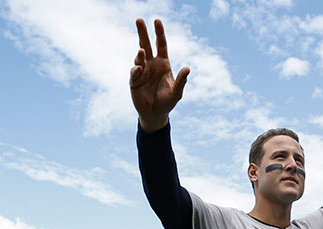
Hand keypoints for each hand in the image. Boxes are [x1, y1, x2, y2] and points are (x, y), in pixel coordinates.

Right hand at [129, 18, 189, 132]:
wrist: (155, 114)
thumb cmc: (167, 102)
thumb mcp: (177, 92)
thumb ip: (181, 80)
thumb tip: (188, 68)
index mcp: (163, 63)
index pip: (161, 44)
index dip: (159, 33)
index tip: (157, 21)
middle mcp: (152, 64)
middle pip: (147, 44)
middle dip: (143, 32)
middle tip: (139, 20)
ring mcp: (142, 71)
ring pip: (139, 57)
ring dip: (140, 54)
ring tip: (142, 52)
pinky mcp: (135, 81)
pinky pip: (135, 72)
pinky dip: (137, 70)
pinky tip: (140, 69)